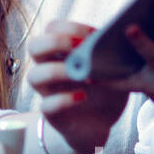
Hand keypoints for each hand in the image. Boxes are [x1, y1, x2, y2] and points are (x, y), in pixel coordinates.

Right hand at [26, 20, 126, 153]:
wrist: (98, 125)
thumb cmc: (104, 91)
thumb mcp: (111, 69)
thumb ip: (111, 53)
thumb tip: (119, 34)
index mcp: (61, 53)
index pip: (51, 29)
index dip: (69, 28)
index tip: (92, 35)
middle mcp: (48, 69)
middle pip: (34, 46)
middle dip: (54, 42)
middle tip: (79, 48)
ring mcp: (47, 92)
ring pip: (34, 76)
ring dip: (57, 71)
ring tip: (84, 76)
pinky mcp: (52, 115)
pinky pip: (47, 105)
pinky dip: (64, 100)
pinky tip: (83, 97)